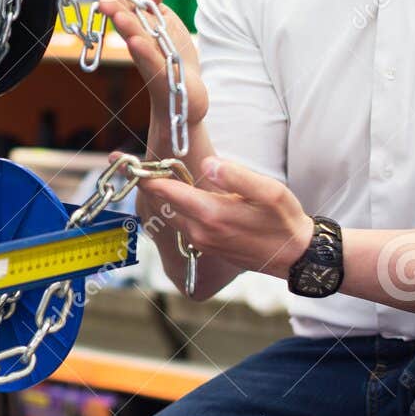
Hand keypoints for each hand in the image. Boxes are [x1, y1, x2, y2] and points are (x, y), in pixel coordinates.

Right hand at [96, 0, 207, 126]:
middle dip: (116, 12)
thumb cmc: (172, 56)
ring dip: (128, 29)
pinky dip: (144, 52)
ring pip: (137, 42)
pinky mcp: (162, 77)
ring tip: (118, 16)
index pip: (125, 12)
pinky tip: (136, 42)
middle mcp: (140, 45)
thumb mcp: (166, 23)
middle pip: (127, 26)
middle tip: (103, 1)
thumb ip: (155, 3)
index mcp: (139, 29)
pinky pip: (152, 63)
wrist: (184, 92)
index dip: (116, 1)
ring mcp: (149, 60)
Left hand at [136, 155, 312, 276]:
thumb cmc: (284, 221)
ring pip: (170, 213)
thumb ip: (237, 176)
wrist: (295, 257)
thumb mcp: (270, 192)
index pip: (167, 191)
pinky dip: (173, 207)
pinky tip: (175, 192)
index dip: (143, 174)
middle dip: (145, 180)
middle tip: (122, 158)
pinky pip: (181, 222)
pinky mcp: (205, 245)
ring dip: (159, 194)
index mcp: (212, 215)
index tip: (119, 159)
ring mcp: (201, 241)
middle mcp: (200, 231)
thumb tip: (207, 165)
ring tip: (148, 171)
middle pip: (162, 203)